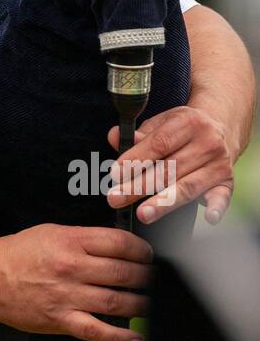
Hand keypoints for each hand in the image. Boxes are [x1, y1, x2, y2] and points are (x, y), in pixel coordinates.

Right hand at [0, 224, 153, 340]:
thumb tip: (114, 247)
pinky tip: (136, 339)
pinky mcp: (61, 320)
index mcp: (70, 241)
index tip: (147, 256)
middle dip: (146, 277)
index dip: (141, 250)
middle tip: (153, 280)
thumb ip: (83, 239)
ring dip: (140, 304)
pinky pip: (98, 331)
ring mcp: (68, 296)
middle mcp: (72, 267)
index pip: (119, 243)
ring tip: (149, 303)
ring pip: (116, 301)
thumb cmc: (17, 253)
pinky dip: (121, 338)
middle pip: (123, 272)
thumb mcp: (51, 232)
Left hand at [106, 104, 233, 226]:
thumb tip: (114, 137)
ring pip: (187, 186)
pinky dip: (216, 208)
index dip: (136, 159)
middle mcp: (207, 142)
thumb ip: (138, 134)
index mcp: (188, 122)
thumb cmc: (182, 130)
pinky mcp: (227, 182)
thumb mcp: (162, 123)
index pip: (159, 143)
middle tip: (116, 198)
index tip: (116, 174)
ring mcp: (219, 164)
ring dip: (164, 203)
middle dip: (139, 186)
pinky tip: (208, 218)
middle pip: (169, 169)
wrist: (221, 128)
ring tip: (143, 214)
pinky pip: (222, 197)